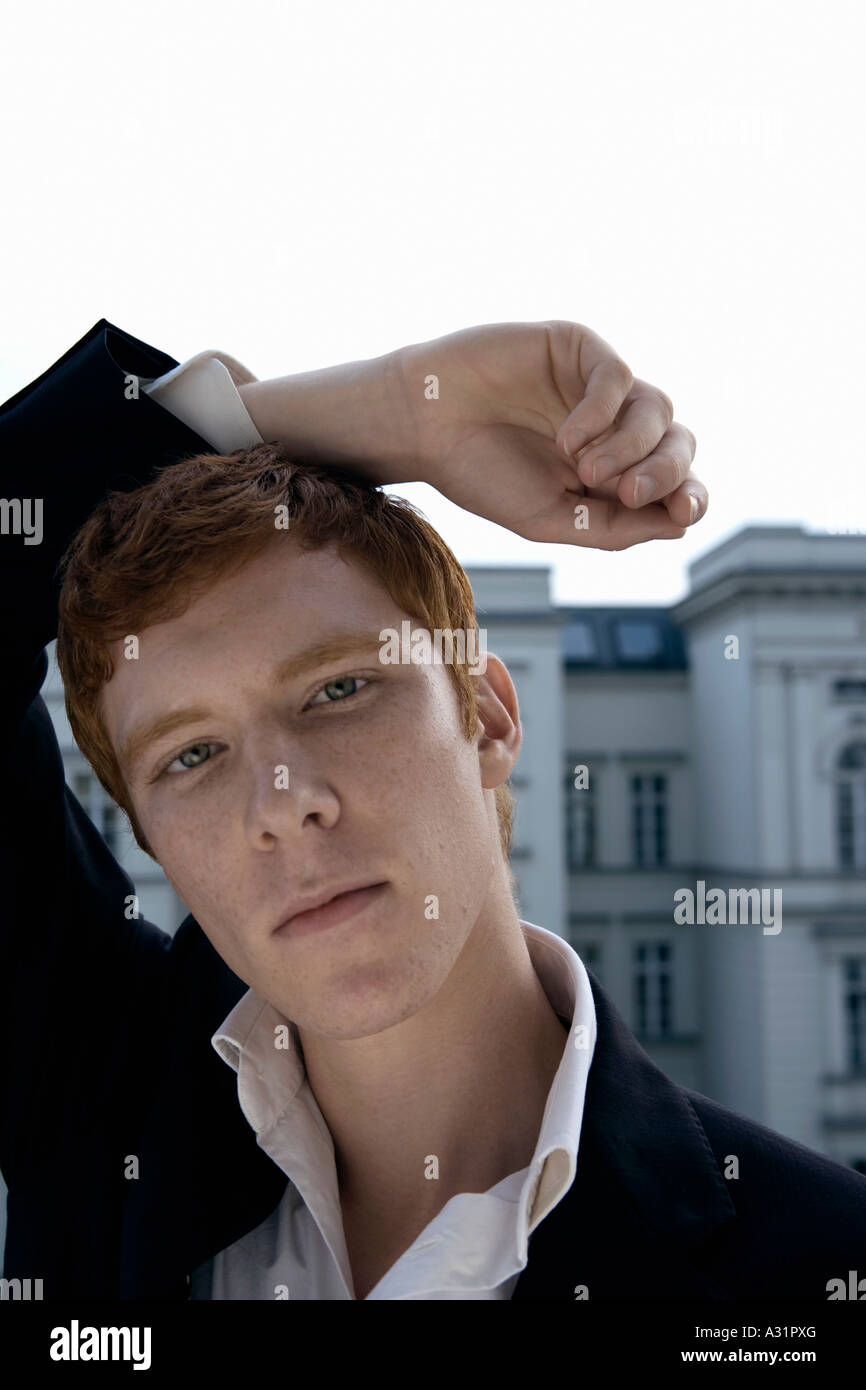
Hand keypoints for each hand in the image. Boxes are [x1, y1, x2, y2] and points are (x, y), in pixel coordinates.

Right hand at [396, 320, 705, 550]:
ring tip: (585, 470)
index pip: (675, 480)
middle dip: (666, 472)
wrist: (423, 428)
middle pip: (678, 443)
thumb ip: (615, 527)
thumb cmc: (479, 474)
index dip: (691, 493)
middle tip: (628, 493)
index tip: (683, 509)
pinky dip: (601, 413)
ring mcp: (598, 386)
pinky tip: (566, 440)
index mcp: (613, 470)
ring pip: (658, 408)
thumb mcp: (550, 519)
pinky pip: (617, 376)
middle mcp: (615, 426)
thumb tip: (682, 522)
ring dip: (631, 447)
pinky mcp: (578, 347)